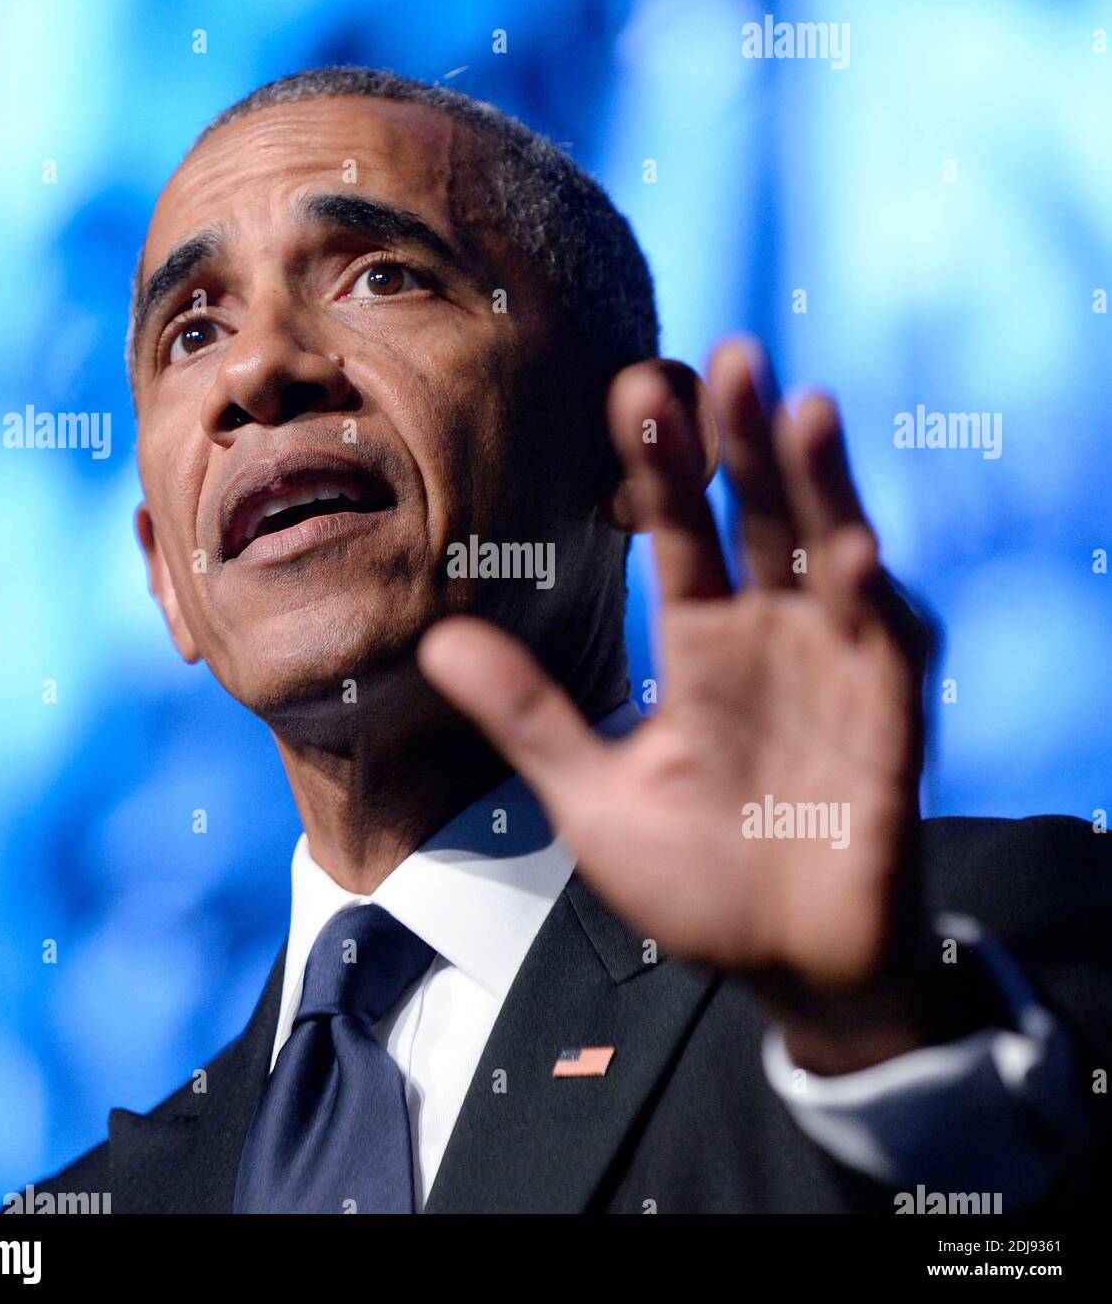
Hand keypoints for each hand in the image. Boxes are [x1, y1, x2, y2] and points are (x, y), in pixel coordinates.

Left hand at [419, 338, 937, 1071]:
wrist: (789, 969)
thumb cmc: (694, 880)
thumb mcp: (594, 797)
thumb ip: (528, 716)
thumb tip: (432, 643)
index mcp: (701, 645)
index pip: (681, 533)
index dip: (661, 469)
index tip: (631, 392)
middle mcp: (770, 638)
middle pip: (759, 519)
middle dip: (742, 443)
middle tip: (720, 356)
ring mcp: (836, 671)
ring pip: (832, 557)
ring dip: (820, 488)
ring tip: (798, 408)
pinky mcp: (892, 722)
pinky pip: (892, 649)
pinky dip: (877, 604)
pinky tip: (854, 557)